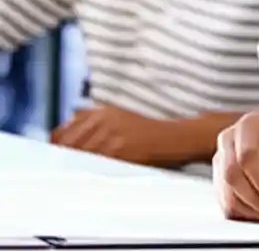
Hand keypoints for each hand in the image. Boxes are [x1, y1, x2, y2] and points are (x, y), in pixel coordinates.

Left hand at [51, 105, 186, 166]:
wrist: (173, 138)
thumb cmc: (145, 130)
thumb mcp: (118, 116)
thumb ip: (91, 120)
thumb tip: (63, 132)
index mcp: (102, 112)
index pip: (64, 131)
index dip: (56, 146)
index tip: (55, 155)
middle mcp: (104, 121)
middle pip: (69, 144)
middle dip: (63, 157)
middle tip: (63, 169)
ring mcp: (112, 137)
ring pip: (81, 155)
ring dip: (76, 166)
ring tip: (76, 174)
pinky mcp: (120, 152)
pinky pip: (96, 164)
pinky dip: (89, 170)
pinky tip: (90, 175)